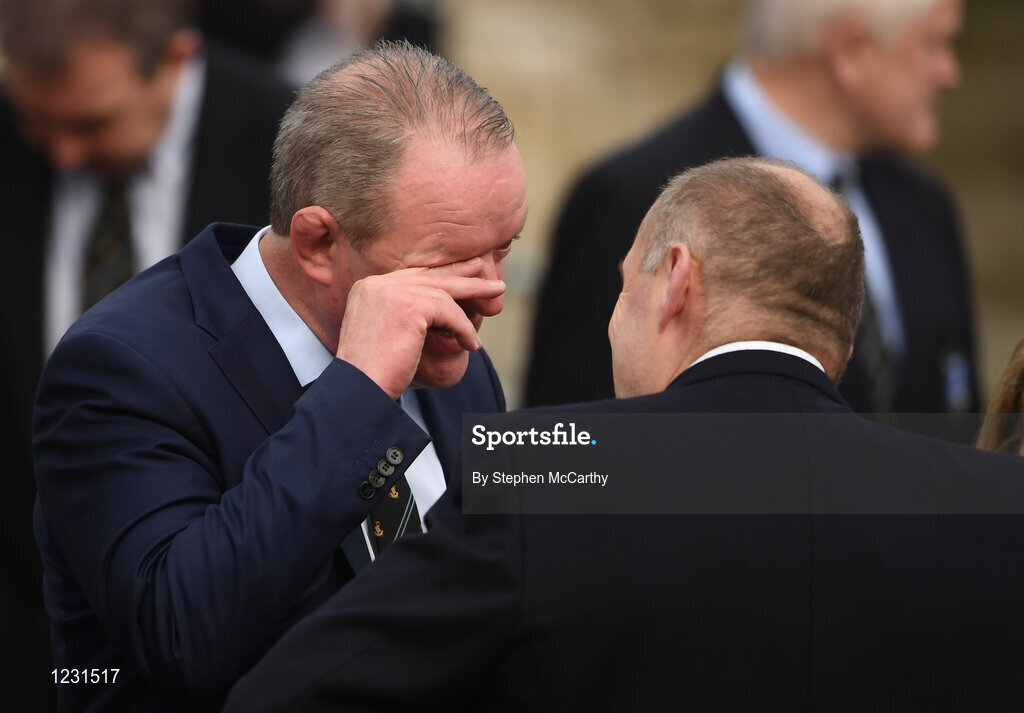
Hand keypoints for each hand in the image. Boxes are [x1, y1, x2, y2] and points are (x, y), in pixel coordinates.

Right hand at [335, 257, 504, 397]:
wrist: (360, 390)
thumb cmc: (375, 374)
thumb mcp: (388, 336)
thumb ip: (408, 316)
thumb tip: (445, 308)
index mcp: (368, 289)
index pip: (413, 275)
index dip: (444, 275)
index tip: (469, 274)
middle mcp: (376, 285)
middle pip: (430, 277)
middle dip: (465, 279)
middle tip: (494, 284)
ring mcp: (390, 293)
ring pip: (443, 294)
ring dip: (466, 317)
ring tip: (484, 326)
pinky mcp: (408, 306)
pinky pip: (448, 312)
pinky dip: (464, 328)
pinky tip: (471, 344)